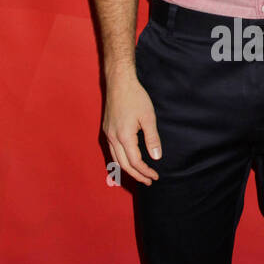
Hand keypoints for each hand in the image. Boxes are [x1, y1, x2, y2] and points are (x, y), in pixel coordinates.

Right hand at [103, 69, 160, 185]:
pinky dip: (119, 160)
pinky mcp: (107, 129)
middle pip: (123, 164)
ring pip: (115, 159)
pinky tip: (127, 161)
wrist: (119, 82)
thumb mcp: (148, 117)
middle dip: (136, 175)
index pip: (135, 162)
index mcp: (124, 136)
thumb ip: (152, 139)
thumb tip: (156, 157)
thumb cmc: (135, 97)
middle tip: (148, 181)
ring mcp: (107, 134)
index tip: (155, 176)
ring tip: (139, 175)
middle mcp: (112, 138)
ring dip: (127, 169)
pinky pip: (111, 151)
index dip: (145, 171)